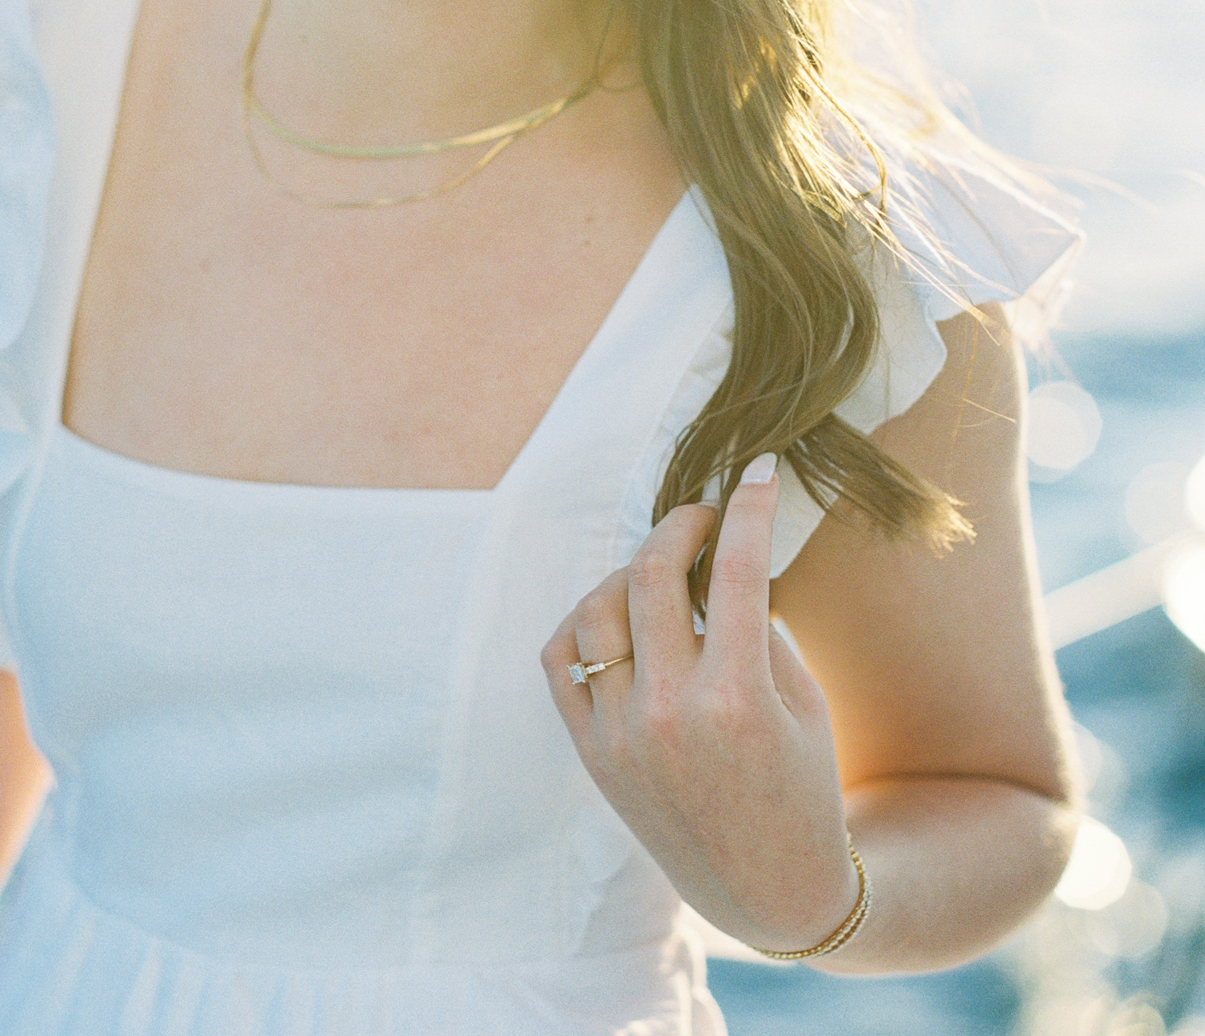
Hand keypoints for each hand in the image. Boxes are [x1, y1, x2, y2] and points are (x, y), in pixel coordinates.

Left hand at [540, 456, 859, 951]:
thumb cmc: (802, 790)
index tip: (757, 473)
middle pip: (653, 572)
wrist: (768, 892)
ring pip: (598, 606)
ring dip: (632, 571)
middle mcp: (669, 713)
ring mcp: (621, 735)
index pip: (737, 571)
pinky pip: (562, 658)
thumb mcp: (803, 704)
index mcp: (737, 700)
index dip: (749, 508)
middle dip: (681, 525)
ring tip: (664, 575)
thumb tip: (720, 554)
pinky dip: (585, 621)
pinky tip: (620, 615)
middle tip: (704, 517)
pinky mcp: (592, 754)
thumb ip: (758, 627)